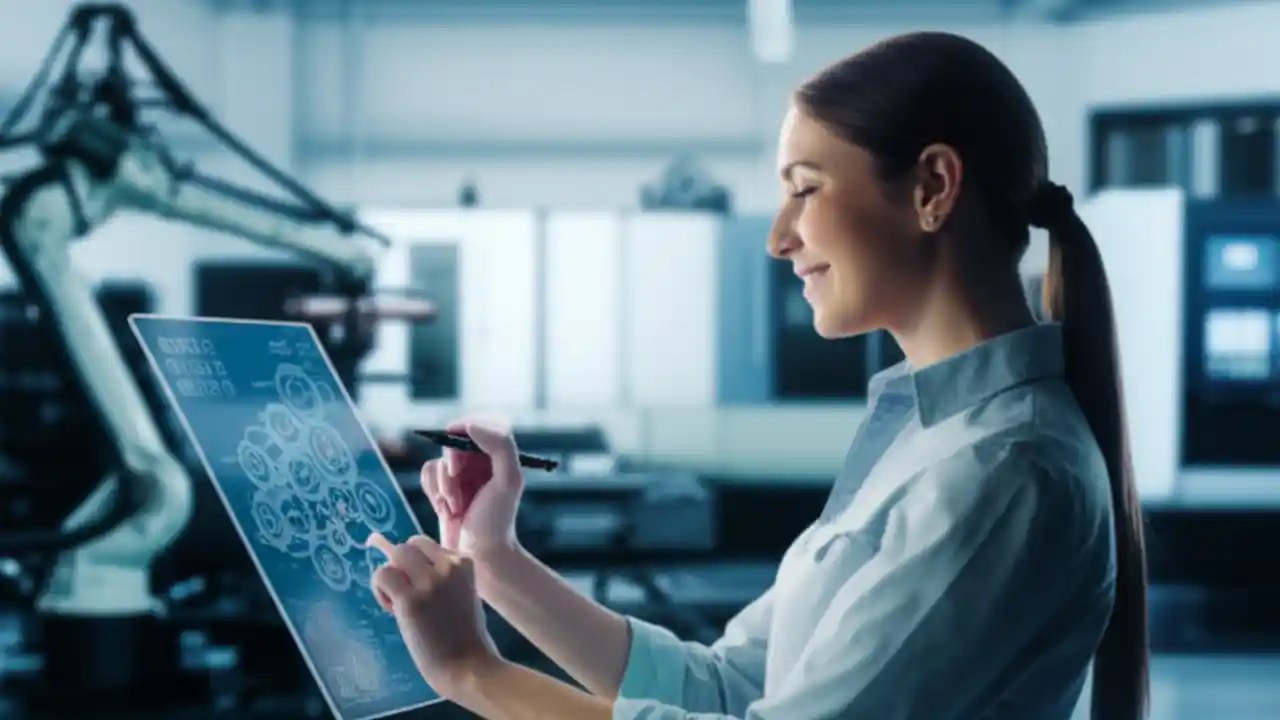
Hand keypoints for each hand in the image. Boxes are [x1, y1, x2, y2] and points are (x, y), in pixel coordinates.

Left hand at [368, 533, 499, 695]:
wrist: (468, 666)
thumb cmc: (465, 636)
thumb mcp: (462, 593)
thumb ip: (443, 577)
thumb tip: (408, 566)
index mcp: (464, 563)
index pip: (429, 546)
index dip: (419, 564)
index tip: (421, 586)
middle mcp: (448, 566)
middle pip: (411, 545)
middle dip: (403, 565)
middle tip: (406, 591)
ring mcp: (430, 581)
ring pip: (396, 554)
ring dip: (390, 575)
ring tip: (397, 601)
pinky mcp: (410, 599)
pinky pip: (382, 575)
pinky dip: (380, 589)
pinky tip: (392, 609)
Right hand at [420, 418, 523, 554]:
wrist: (479, 556)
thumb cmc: (496, 521)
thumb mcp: (508, 481)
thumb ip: (499, 447)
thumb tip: (471, 426)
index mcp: (498, 457)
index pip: (478, 429)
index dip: (463, 429)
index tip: (452, 434)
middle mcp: (479, 465)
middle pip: (452, 444)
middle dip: (451, 463)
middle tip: (456, 478)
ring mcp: (459, 479)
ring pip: (437, 462)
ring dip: (442, 484)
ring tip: (455, 506)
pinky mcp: (443, 491)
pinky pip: (427, 476)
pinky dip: (433, 491)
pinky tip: (445, 510)